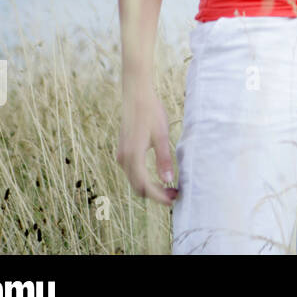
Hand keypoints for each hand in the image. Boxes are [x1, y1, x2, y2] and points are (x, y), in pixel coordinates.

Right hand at [116, 86, 179, 205]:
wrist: (136, 96)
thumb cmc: (151, 113)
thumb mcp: (161, 136)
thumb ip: (163, 159)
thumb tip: (168, 180)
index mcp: (133, 156)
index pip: (145, 186)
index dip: (159, 196)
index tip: (173, 200)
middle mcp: (124, 159)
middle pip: (138, 187)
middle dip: (156, 194)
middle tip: (174, 195)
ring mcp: (122, 156)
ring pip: (135, 180)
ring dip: (150, 187)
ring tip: (169, 188)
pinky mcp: (124, 151)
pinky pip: (133, 172)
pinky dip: (145, 178)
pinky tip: (158, 177)